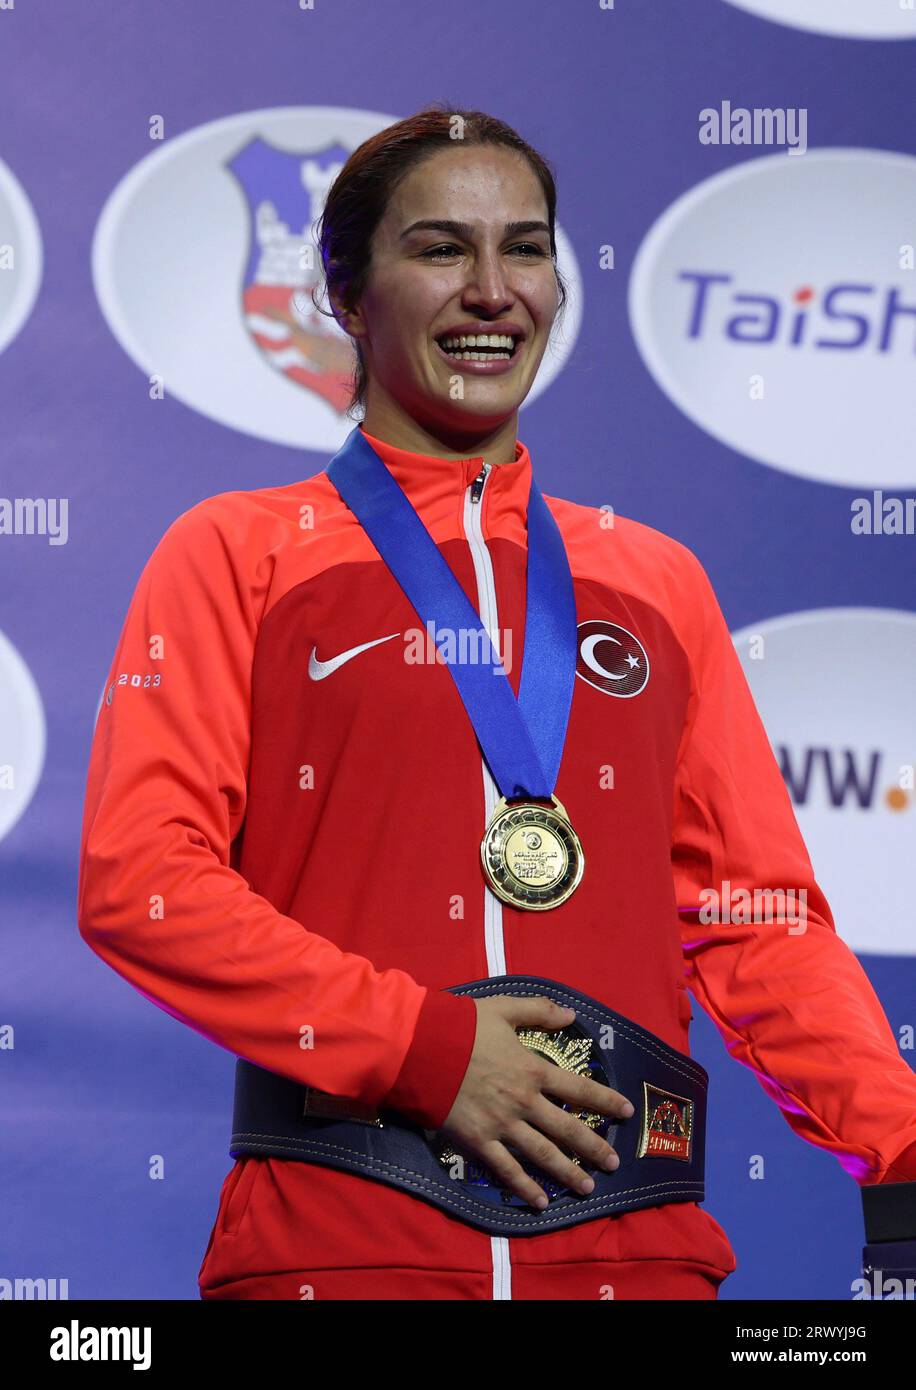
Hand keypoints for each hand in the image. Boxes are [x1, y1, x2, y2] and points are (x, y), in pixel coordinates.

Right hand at [439, 994, 633, 1208]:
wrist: (422, 1050)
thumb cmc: (462, 1027)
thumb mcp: (504, 1009)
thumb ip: (539, 1010)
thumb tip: (571, 1014)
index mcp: (532, 1070)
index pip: (579, 1089)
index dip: (605, 1101)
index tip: (626, 1112)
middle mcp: (524, 1102)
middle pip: (567, 1129)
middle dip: (593, 1147)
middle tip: (613, 1162)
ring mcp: (502, 1126)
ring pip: (543, 1155)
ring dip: (568, 1172)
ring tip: (589, 1187)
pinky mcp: (479, 1142)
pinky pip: (506, 1170)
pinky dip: (525, 1188)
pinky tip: (542, 1202)